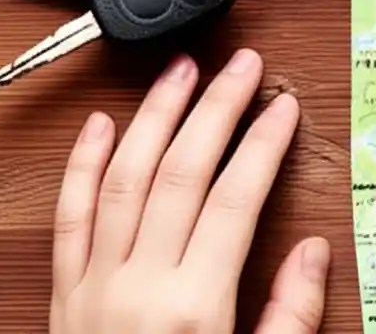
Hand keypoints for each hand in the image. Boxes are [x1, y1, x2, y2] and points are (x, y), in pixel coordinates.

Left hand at [50, 50, 329, 333]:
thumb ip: (288, 316)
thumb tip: (313, 250)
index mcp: (194, 306)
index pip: (233, 199)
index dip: (262, 144)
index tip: (283, 107)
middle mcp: (138, 285)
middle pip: (179, 172)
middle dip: (215, 110)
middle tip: (242, 66)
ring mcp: (93, 286)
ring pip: (122, 179)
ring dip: (152, 117)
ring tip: (180, 73)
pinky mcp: (63, 295)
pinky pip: (68, 218)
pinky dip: (82, 166)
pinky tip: (101, 127)